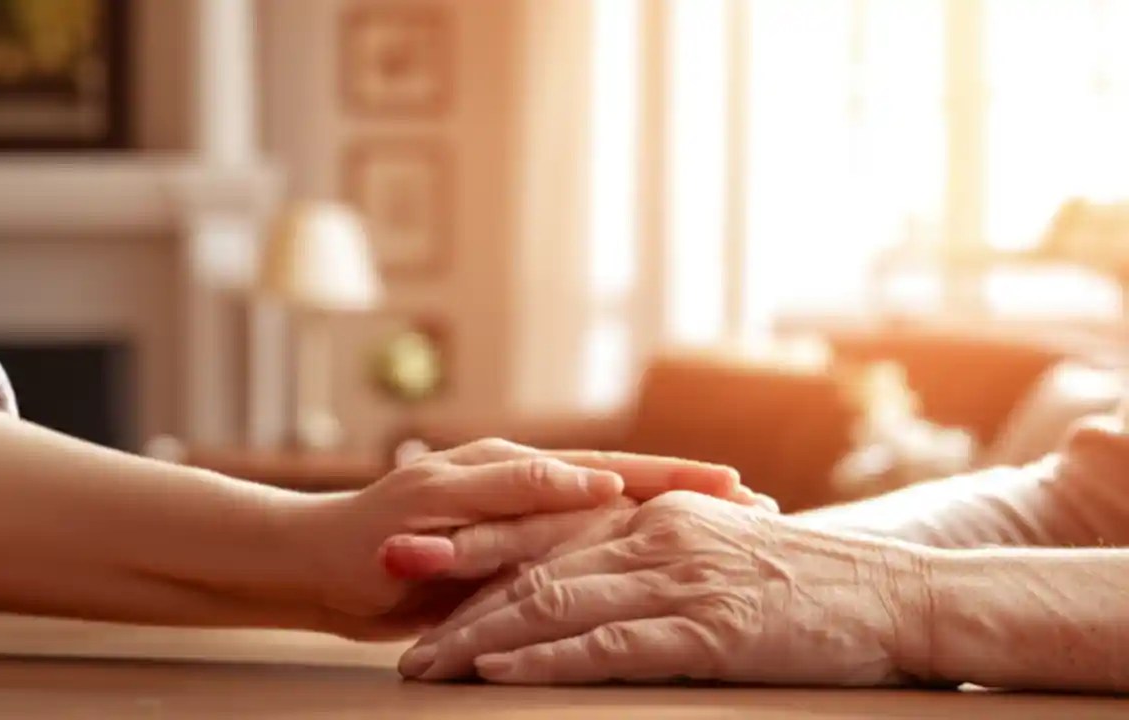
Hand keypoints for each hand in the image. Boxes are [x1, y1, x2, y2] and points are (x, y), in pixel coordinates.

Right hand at [284, 439, 746, 638]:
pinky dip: (552, 487)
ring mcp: (473, 477)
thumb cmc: (401, 574)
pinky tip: (596, 489)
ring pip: (573, 472)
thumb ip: (535, 573)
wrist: (310, 561)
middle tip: (755, 495)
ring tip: (704, 484)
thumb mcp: (483, 580)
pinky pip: (503, 488)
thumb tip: (604, 590)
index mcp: (524, 492)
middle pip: (613, 475)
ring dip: (642, 479)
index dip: (683, 498)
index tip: (752, 507)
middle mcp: (506, 472)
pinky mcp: (436, 495)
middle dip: (686, 483)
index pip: (616, 493)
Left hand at [399, 491, 932, 684]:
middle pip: (534, 562)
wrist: (899, 597)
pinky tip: (498, 674)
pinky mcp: (707, 630)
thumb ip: (663, 554)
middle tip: (393, 611)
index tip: (421, 566)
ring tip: (426, 659)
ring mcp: (680, 580)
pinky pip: (608, 645)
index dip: (478, 547)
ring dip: (480, 634)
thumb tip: (606, 575)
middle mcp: (657, 534)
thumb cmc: (814, 584)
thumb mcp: (726, 551)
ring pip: (556, 602)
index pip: (549, 527)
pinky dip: (545, 660)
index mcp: (658, 512)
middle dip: (456, 590)